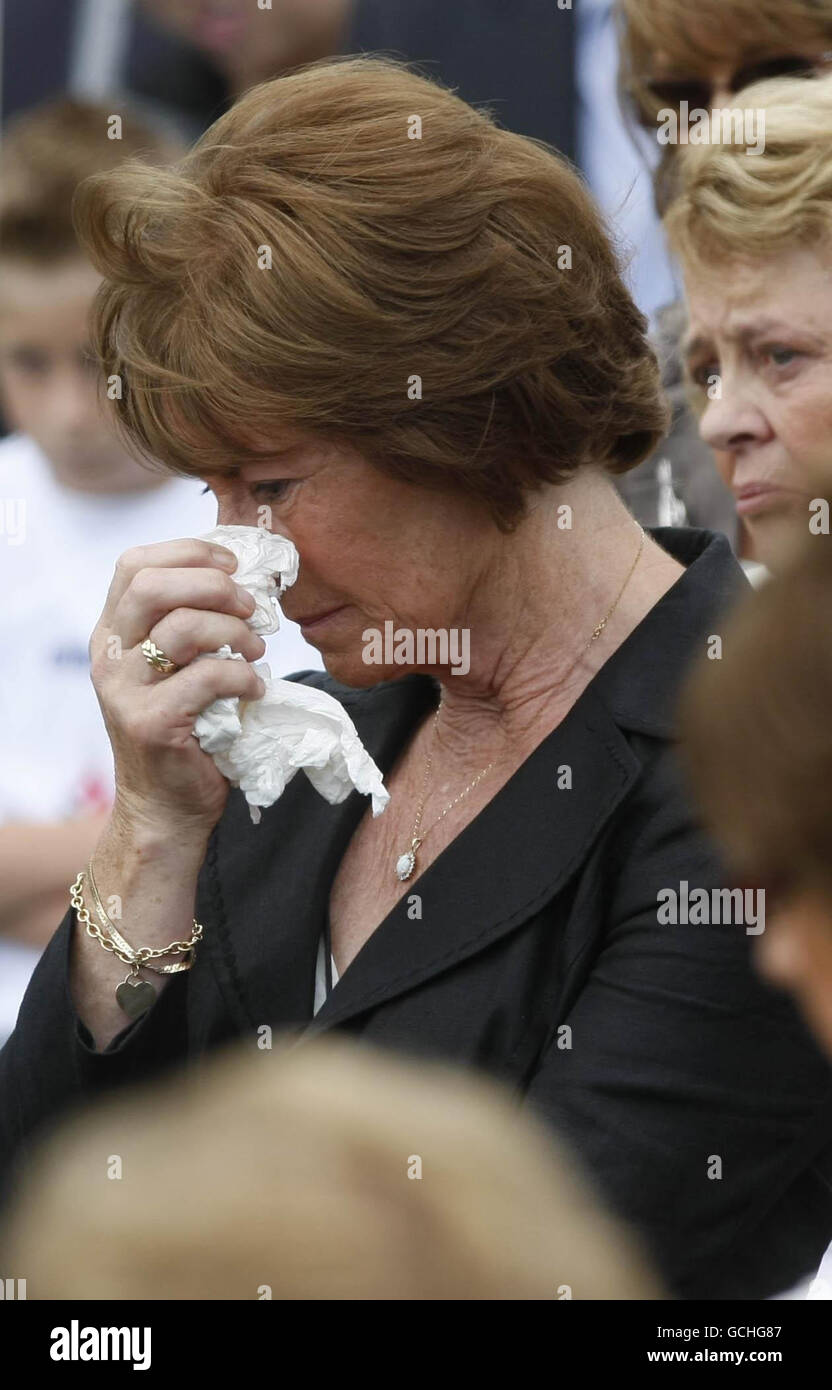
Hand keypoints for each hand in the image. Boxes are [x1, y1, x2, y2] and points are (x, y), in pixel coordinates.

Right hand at [89, 538, 266, 841]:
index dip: (189, 552)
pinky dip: (242, 677)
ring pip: (181, 628)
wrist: (166, 808)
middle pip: (152, 585)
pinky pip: (206, 678)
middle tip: (251, 608)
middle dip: (213, 585)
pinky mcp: (151, 722)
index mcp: (113, 632)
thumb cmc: (185, 731)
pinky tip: (255, 690)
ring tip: (257, 650)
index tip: (234, 564)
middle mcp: (110, 656)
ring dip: (234, 631)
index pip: (135, 564)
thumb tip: (245, 580)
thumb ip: (192, 624)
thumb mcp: (177, 668)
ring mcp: (125, 690)